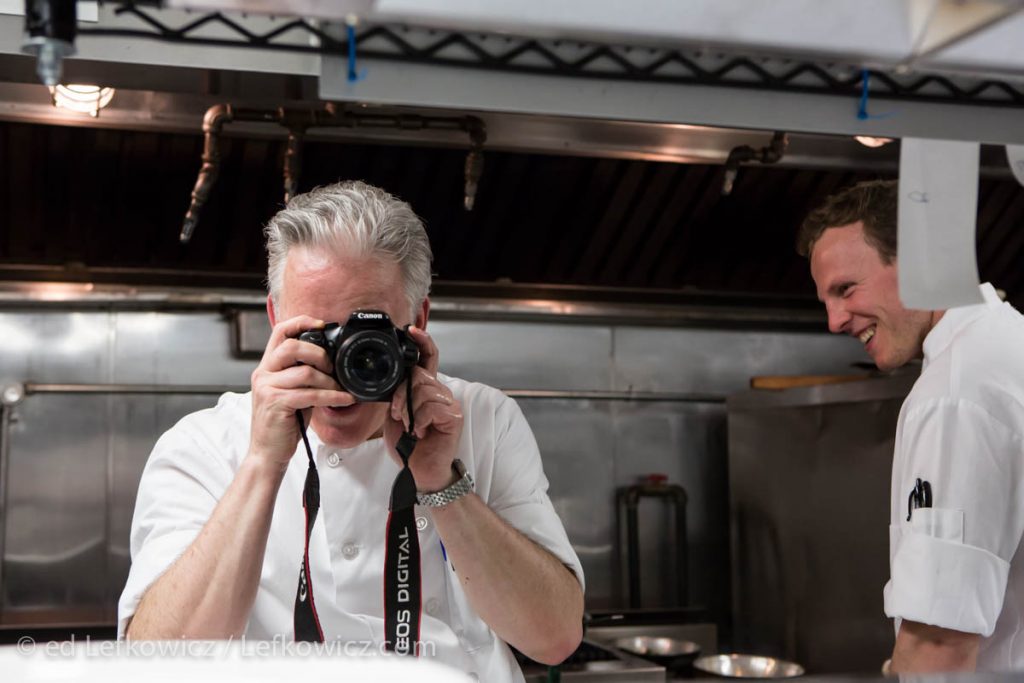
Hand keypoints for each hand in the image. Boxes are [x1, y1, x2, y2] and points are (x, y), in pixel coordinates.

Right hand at [248, 315, 355, 469]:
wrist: (268, 453)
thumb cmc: (284, 422)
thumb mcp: (291, 391)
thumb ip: (302, 373)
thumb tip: (330, 360)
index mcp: (266, 367)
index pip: (279, 332)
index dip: (301, 322)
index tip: (323, 325)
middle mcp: (263, 373)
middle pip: (292, 346)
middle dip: (319, 354)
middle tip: (332, 369)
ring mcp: (267, 388)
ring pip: (305, 372)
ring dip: (329, 381)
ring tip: (340, 389)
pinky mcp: (276, 404)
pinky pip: (310, 394)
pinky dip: (332, 395)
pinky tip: (344, 399)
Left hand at [384, 326, 463, 491]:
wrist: (419, 471)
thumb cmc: (408, 445)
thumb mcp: (396, 414)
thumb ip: (397, 393)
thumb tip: (395, 377)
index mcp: (427, 389)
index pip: (428, 358)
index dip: (422, 342)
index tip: (411, 330)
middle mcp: (440, 393)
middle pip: (419, 374)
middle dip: (401, 394)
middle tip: (397, 414)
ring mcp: (449, 404)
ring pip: (423, 390)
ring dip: (408, 409)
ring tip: (408, 426)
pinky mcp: (453, 416)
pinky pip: (430, 406)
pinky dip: (419, 420)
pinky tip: (419, 431)